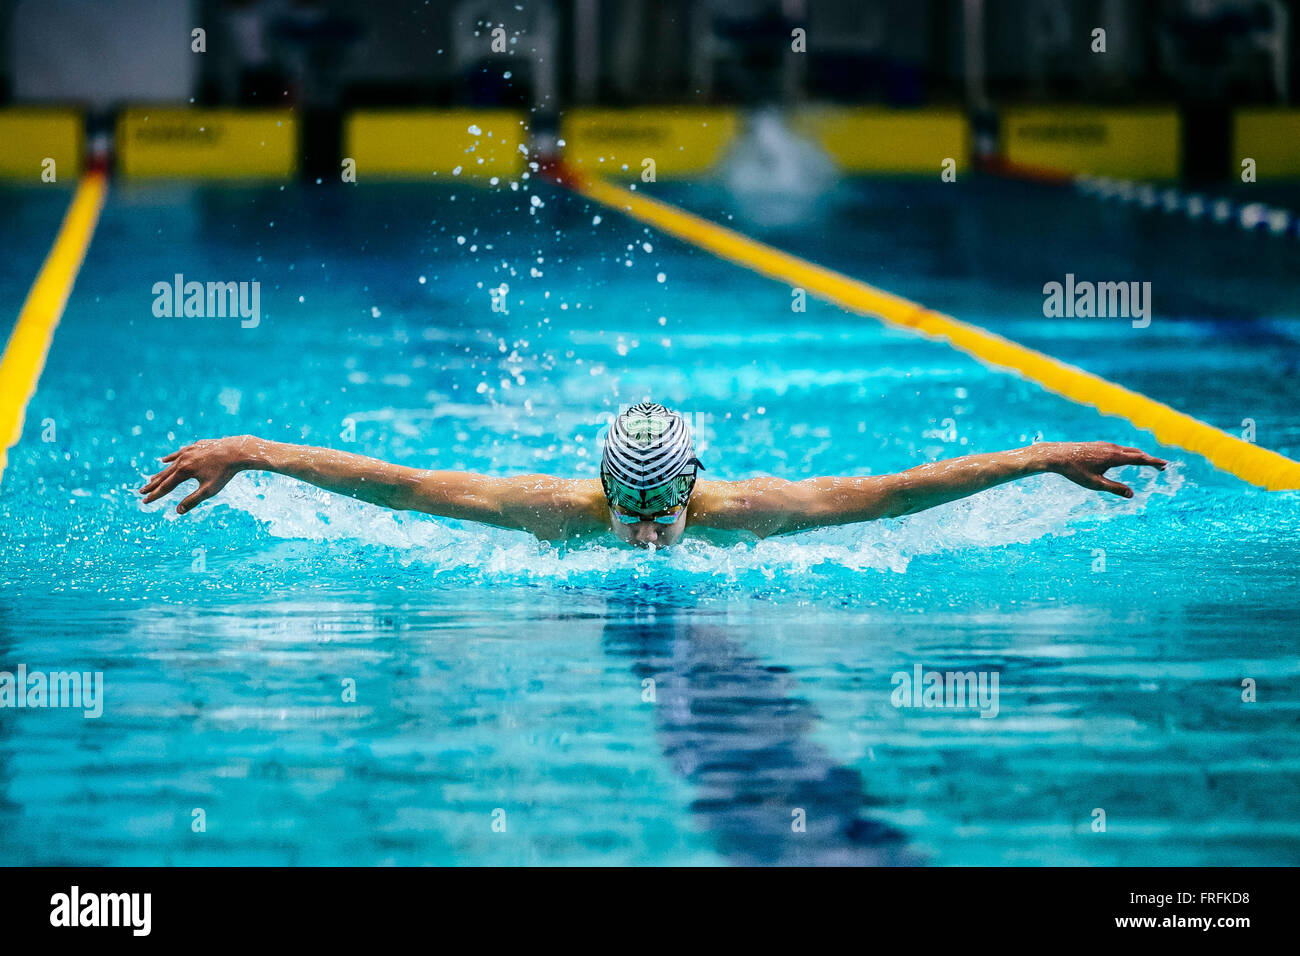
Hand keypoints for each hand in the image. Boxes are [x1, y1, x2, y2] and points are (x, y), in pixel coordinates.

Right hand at [138, 436, 254, 513]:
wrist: (236, 451)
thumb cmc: (224, 473)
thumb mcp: (209, 490)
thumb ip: (193, 501)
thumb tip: (178, 511)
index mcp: (184, 472)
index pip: (165, 487)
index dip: (155, 495)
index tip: (144, 502)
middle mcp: (182, 460)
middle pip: (164, 475)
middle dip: (153, 485)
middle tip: (141, 492)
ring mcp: (188, 452)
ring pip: (170, 464)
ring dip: (160, 473)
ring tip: (150, 479)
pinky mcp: (195, 446)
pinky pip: (178, 453)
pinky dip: (171, 458)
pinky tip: (164, 460)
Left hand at [1041, 441, 1166, 497]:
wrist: (1057, 455)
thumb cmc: (1075, 471)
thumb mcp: (1095, 484)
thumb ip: (1114, 489)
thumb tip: (1132, 495)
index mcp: (1114, 457)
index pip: (1139, 458)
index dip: (1153, 462)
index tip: (1165, 464)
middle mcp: (1112, 448)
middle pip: (1136, 453)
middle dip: (1150, 459)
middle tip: (1162, 466)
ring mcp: (1106, 445)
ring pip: (1127, 449)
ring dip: (1140, 455)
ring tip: (1148, 462)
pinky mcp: (1099, 445)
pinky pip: (1119, 448)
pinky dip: (1129, 453)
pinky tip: (1127, 458)